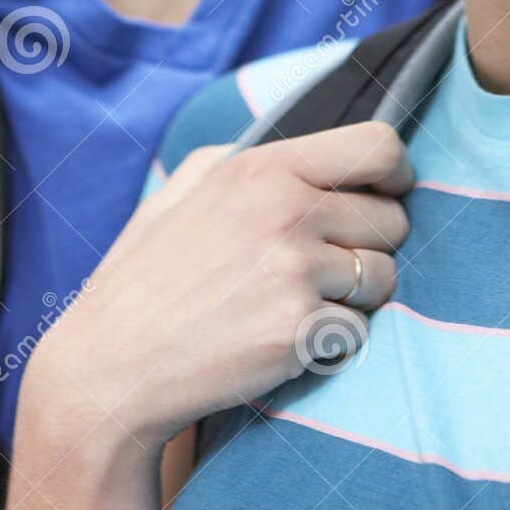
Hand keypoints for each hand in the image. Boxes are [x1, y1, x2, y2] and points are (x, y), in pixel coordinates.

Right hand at [27, 121, 411, 448]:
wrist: (114, 364)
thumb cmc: (147, 276)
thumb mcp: (182, 189)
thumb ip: (246, 158)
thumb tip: (309, 147)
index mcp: (262, 168)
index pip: (378, 145)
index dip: (395, 173)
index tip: (384, 194)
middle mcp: (287, 211)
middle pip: (391, 219)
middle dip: (370, 245)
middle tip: (323, 267)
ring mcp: (296, 273)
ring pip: (383, 278)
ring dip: (356, 296)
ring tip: (298, 303)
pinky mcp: (301, 332)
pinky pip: (358, 331)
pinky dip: (331, 341)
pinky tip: (282, 340)